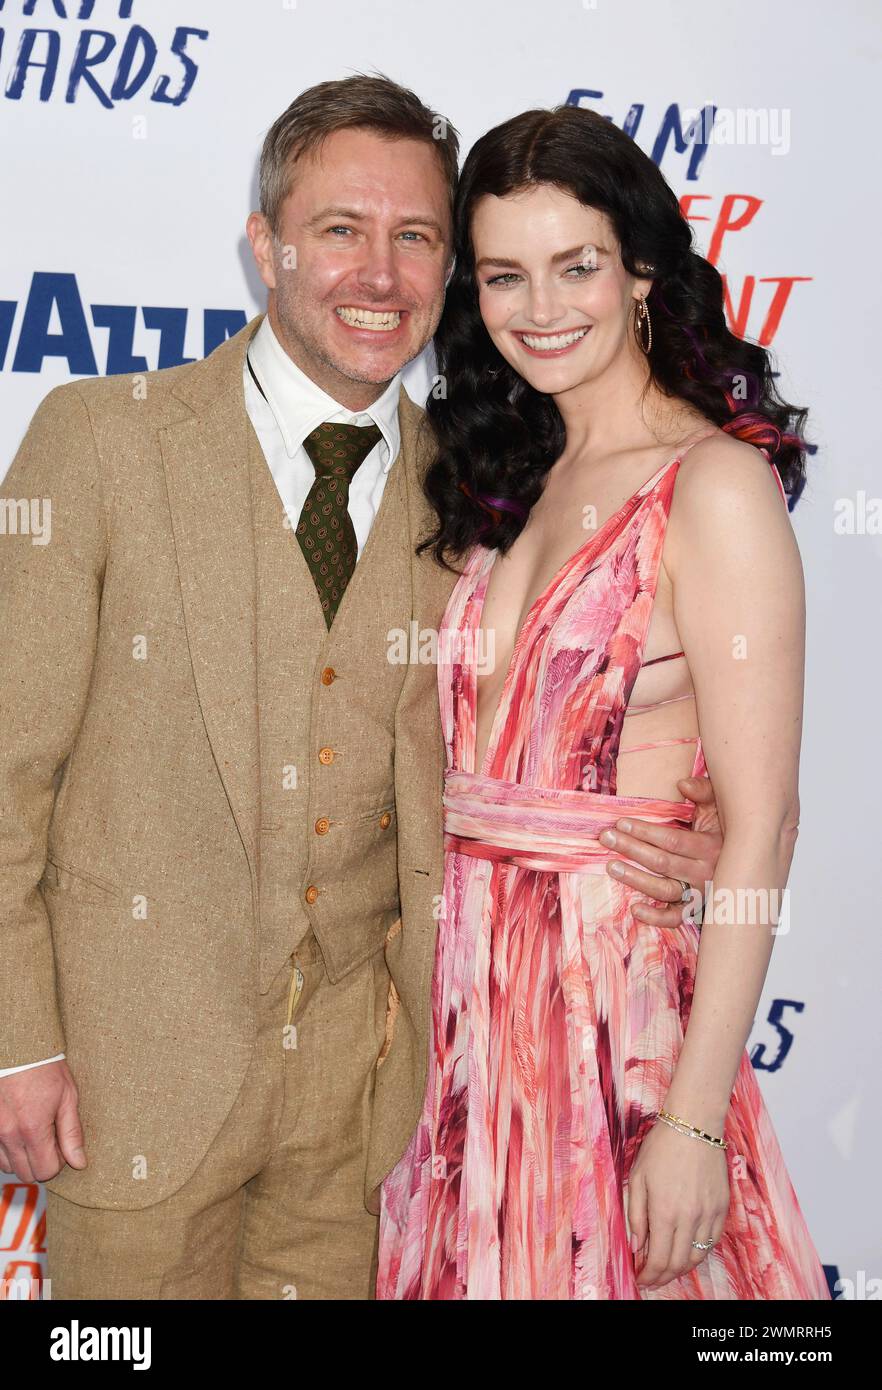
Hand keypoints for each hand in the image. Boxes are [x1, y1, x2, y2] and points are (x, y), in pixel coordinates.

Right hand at [0, 1061, 85, 1181]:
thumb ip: (72, 1133)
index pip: (46, 1171)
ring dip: (22, 1157)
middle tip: (48, 1139)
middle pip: (26, 1173)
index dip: (58, 1162)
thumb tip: (79, 1162)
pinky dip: (6, 1150)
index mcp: (33, 1129)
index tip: (61, 1144)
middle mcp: (9, 1134)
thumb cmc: (45, 1068)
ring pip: (7, 1166)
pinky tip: (17, 1132)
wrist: (17, 1048)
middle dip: (41, 1162)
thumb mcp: (67, 1097)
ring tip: (32, 1134)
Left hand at [601, 773, 722, 927]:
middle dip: (632, 849)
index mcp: (710, 846)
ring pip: (664, 890)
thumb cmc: (725, 832)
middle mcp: (705, 872)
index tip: (621, 823)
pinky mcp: (696, 910)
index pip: (672, 840)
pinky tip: (635, 909)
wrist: (749, 865)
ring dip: (636, 879)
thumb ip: (703, 791)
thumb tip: (682, 783)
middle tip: (606, 838)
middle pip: (663, 862)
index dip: (645, 832)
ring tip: (611, 866)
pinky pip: (675, 918)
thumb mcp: (720, 808)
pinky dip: (656, 918)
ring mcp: (700, 893)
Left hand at [626, 1119, 728, 1289]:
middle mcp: (689, 1218)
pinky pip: (712, 1240)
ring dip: (682, 1268)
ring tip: (669, 1268)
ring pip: (698, 1256)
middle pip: (678, 1263)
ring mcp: (709, 1214)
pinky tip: (688, 1249)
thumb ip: (636, 1215)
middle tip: (653, 1279)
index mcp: (664, 1212)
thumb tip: (638, 1246)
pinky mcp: (722, 1207)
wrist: (694, 1125)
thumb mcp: (637, 1178)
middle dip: (663, 1276)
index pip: (658, 1259)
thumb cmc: (661, 1147)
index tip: (641, 1278)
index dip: (649, 1275)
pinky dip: (700, 1250)